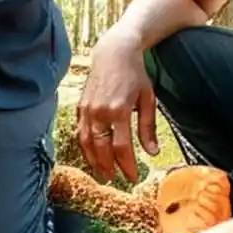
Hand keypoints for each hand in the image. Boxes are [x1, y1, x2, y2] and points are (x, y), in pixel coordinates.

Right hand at [75, 31, 158, 182]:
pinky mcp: (80, 106)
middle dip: (109, 167)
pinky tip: (92, 155)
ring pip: (86, 143)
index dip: (127, 166)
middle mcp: (100, 112)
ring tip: (102, 173)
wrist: (113, 52)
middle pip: (101, 149)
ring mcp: (87, 109)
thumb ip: (148, 127)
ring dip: (94, 161)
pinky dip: (85, 147)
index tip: (134, 177)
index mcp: (119, 110)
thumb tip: (152, 152)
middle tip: (115, 179)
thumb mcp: (148, 99)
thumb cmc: (134, 75)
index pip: (121, 148)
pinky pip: (80, 132)